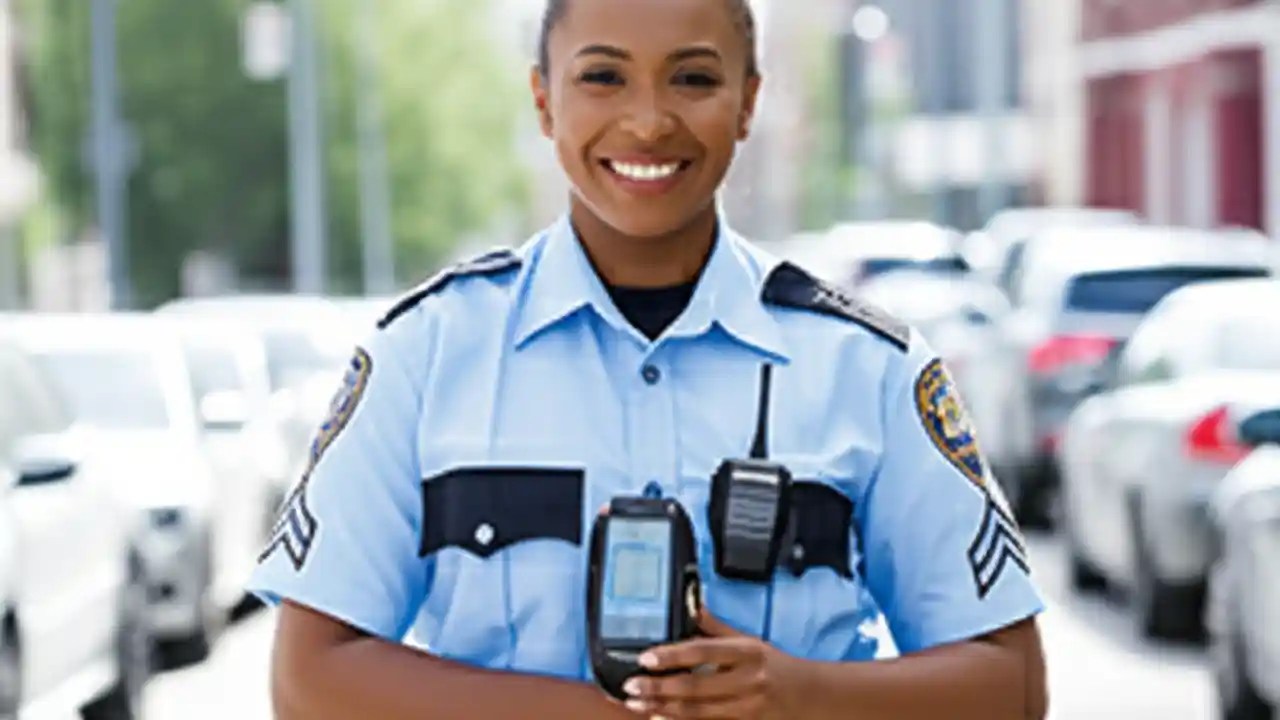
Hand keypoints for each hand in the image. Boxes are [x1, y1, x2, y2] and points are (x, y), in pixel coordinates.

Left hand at [621, 611, 809, 719]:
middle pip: (696, 686)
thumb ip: (718, 628)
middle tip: (630, 687)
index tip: (645, 657)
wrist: (812, 696)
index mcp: (747, 653)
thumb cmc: (776, 666)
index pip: (703, 652)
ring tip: (637, 705)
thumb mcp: (750, 641)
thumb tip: (693, 606)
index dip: (672, 655)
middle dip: (659, 688)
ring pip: (698, 712)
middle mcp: (747, 681)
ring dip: (663, 709)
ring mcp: (747, 708)